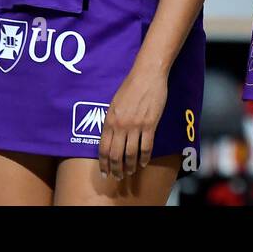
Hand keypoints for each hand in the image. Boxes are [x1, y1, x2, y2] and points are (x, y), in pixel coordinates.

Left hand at [99, 65, 167, 179]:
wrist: (147, 75)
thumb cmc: (130, 86)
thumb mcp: (114, 104)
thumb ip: (111, 121)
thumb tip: (110, 137)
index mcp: (109, 120)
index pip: (103, 149)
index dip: (104, 164)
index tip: (105, 173)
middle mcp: (120, 125)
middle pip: (115, 155)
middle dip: (116, 169)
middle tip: (118, 177)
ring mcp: (135, 125)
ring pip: (130, 154)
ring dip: (130, 166)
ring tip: (130, 171)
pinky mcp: (150, 124)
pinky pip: (146, 146)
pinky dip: (144, 158)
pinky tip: (143, 163)